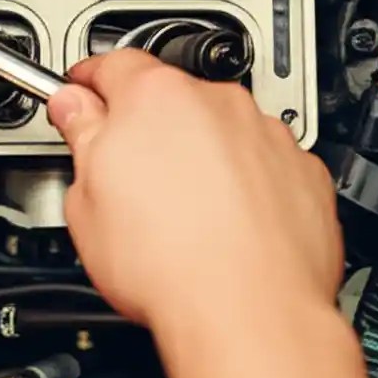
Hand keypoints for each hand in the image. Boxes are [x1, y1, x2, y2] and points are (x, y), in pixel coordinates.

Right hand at [48, 49, 342, 328]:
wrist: (248, 312)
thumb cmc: (168, 264)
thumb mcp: (86, 201)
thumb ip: (82, 138)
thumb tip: (75, 110)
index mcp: (155, 96)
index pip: (113, 64)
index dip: (90, 82)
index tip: (81, 96)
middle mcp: (217, 103)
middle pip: (170, 97)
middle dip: (147, 128)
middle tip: (126, 175)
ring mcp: (266, 135)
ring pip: (220, 130)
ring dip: (200, 155)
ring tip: (180, 213)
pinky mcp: (303, 172)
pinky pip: (264, 162)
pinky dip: (245, 182)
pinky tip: (224, 224)